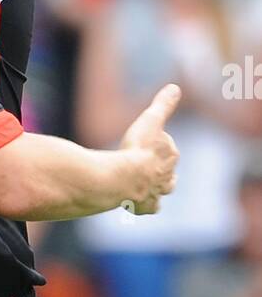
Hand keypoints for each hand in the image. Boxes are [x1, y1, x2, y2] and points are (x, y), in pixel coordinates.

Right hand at [119, 83, 180, 213]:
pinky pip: (149, 208)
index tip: (146, 144)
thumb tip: (175, 88)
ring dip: (157, 188)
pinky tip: (138, 203)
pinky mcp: (145, 207)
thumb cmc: (136, 150)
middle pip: (168, 172)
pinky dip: (145, 205)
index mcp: (170, 156)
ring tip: (148, 184)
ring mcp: (156, 194)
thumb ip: (163, 105)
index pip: (168, 149)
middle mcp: (167, 177)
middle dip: (161, 169)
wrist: (121, 180)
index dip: (158, 146)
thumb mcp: (150, 120)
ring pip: (163, 191)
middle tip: (148, 165)